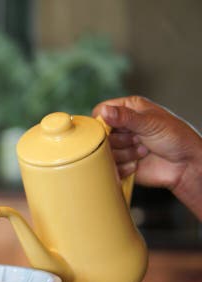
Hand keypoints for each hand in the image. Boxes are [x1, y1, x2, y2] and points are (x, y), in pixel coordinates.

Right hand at [93, 96, 201, 219]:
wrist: (185, 165)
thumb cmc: (177, 139)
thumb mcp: (151, 123)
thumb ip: (126, 117)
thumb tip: (104, 111)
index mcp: (129, 109)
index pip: (101, 111)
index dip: (104, 121)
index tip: (117, 128)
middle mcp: (123, 127)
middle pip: (100, 134)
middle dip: (120, 140)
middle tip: (138, 139)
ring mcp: (121, 145)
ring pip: (104, 152)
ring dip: (125, 154)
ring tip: (143, 151)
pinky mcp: (120, 163)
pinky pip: (109, 167)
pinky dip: (124, 168)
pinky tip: (138, 163)